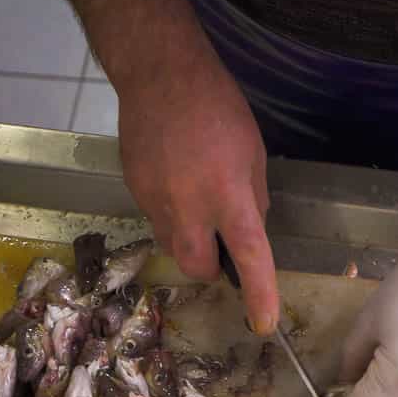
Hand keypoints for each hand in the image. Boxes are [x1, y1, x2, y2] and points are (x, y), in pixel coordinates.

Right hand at [113, 50, 279, 332]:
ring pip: (174, 247)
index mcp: (227, 194)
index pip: (248, 256)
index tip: (263, 322)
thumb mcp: (252, 153)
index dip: (259, 294)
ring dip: (192, 240)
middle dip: (212, 267)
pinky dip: (173, 215)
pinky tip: (177, 181)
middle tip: (223, 241)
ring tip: (198, 200)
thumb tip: (247, 234)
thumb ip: (252, 200)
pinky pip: (157, 221)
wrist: (159, 74)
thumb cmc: (218, 108)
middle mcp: (188, 206)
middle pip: (197, 268)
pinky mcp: (134, 191)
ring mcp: (154, 201)